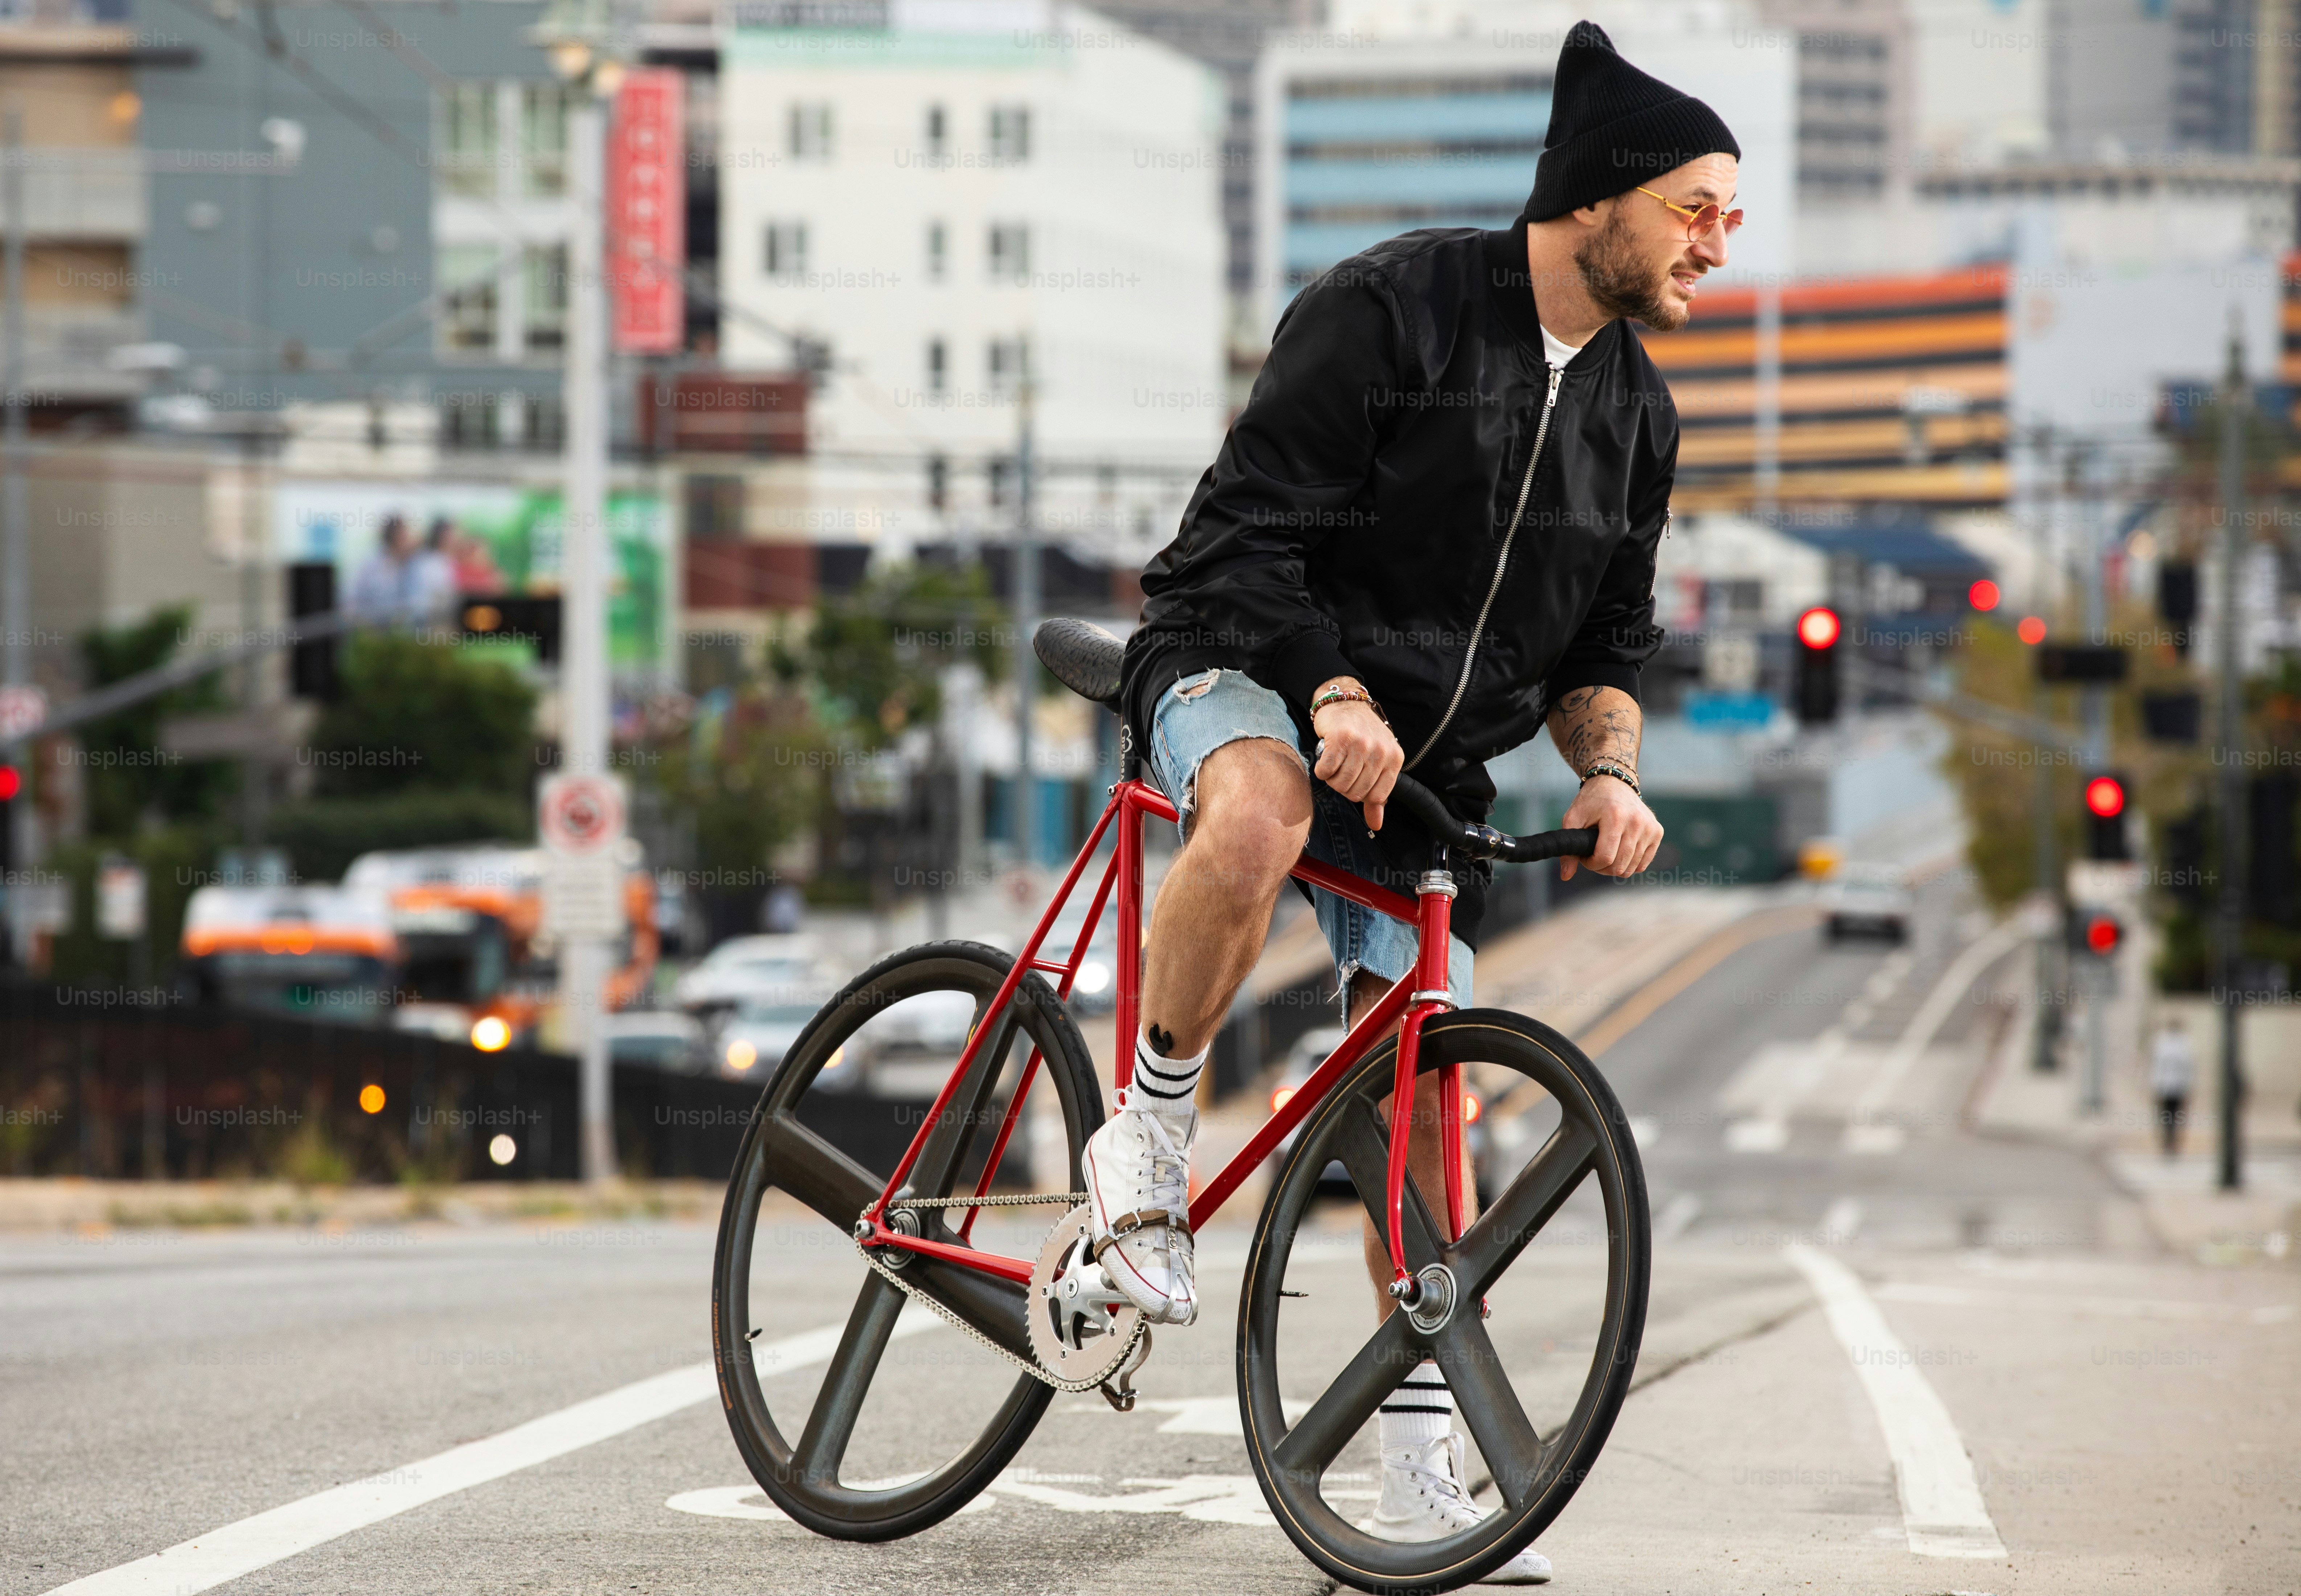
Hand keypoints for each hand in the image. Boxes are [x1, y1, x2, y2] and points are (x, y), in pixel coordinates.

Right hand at [1311, 688, 1401, 830]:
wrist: (1345, 702)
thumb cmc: (1362, 734)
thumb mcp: (1378, 762)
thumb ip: (1377, 796)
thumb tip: (1376, 825)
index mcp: (1394, 758)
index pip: (1377, 797)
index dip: (1361, 794)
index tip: (1356, 780)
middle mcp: (1380, 751)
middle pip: (1355, 793)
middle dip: (1344, 786)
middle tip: (1342, 769)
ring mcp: (1361, 744)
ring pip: (1340, 784)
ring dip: (1331, 778)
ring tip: (1334, 763)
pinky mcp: (1340, 739)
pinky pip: (1326, 771)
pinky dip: (1321, 770)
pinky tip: (1325, 758)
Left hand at [1559, 773, 1662, 880]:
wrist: (1614, 782)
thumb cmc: (1591, 801)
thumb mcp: (1572, 819)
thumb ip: (1568, 849)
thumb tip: (1565, 876)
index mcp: (1615, 817)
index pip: (1605, 858)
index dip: (1590, 864)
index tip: (1584, 855)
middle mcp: (1637, 822)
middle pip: (1619, 866)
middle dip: (1601, 867)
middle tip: (1593, 854)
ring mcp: (1650, 827)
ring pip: (1631, 868)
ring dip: (1615, 866)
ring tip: (1606, 850)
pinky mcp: (1657, 832)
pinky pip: (1643, 864)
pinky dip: (1629, 864)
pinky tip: (1619, 851)